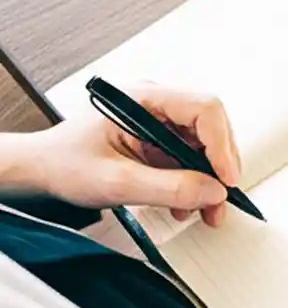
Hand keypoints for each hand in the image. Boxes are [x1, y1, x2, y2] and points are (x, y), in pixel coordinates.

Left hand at [17, 85, 242, 225]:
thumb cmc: (64, 164)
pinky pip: (189, 155)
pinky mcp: (158, 137)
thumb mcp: (117, 182)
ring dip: (208, 178)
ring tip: (204, 209)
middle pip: (210, 126)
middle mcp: (155, 102)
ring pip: (204, 143)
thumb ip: (168, 188)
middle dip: (219, 166)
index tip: (226, 180)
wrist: (42, 170)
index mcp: (142, 98)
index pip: (203, 109)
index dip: (221, 145)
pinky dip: (193, 181)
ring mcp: (158, 118)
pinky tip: (185, 202)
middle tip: (220, 200)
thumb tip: (213, 191)